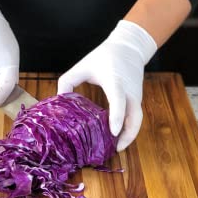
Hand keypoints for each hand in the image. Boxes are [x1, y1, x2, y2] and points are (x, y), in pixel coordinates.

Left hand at [57, 20, 156, 150]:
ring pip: (137, 120)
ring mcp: (136, 96)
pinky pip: (135, 117)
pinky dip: (129, 129)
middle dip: (127, 135)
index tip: (113, 131)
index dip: (116, 115)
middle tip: (114, 149)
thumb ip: (68, 81)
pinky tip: (117, 137)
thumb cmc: (104, 56)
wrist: (130, 47)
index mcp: (115, 80)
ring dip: (129, 135)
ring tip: (115, 148)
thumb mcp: (83, 65)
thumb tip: (59, 101)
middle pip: (135, 117)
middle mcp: (129, 91)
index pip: (119, 99)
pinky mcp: (137, 100)